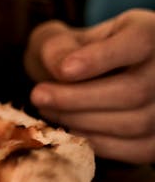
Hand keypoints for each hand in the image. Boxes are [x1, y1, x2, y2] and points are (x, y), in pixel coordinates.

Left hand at [25, 9, 154, 163]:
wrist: (95, 78)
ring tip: (49, 111)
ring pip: (135, 122)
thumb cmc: (77, 53)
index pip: (139, 42)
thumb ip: (58, 46)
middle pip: (134, 90)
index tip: (63, 70)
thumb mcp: (65, 37)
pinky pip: (135, 149)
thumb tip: (61, 69)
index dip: (101, 59)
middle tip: (38, 96)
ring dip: (83, 121)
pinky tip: (70, 128)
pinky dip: (97, 142)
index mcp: (150, 32)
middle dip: (78, 98)